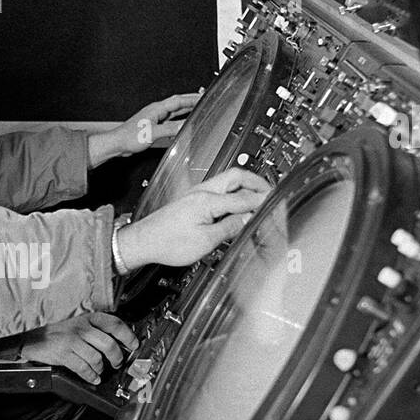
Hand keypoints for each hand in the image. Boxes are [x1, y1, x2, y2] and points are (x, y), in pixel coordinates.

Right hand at [17, 314, 137, 384]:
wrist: (33, 337)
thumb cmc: (57, 332)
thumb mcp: (77, 323)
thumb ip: (95, 329)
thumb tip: (118, 342)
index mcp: (88, 318)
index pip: (114, 323)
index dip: (127, 335)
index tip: (134, 344)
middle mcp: (81, 328)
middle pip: (109, 344)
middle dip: (116, 357)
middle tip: (117, 363)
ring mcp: (72, 341)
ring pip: (97, 358)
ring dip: (101, 368)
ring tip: (100, 371)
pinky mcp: (64, 354)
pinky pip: (83, 368)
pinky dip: (91, 376)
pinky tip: (92, 377)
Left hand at [87, 92, 201, 165]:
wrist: (118, 143)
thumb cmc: (129, 136)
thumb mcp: (153, 133)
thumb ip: (170, 129)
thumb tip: (184, 126)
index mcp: (157, 109)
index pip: (178, 100)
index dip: (192, 98)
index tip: (203, 97)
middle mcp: (156, 111)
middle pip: (177, 104)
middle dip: (191, 102)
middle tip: (203, 101)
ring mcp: (155, 119)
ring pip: (174, 112)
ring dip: (185, 111)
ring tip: (197, 110)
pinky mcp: (153, 127)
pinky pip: (170, 122)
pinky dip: (178, 121)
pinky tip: (182, 125)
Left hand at [116, 167, 270, 268]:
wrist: (143, 242)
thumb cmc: (167, 243)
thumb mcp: (205, 241)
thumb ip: (230, 227)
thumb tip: (249, 219)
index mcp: (207, 200)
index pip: (244, 198)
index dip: (263, 201)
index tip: (276, 203)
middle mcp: (201, 192)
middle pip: (236, 176)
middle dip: (257, 182)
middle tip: (270, 192)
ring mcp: (195, 194)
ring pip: (227, 181)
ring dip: (244, 187)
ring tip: (257, 199)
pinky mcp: (191, 200)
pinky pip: (218, 191)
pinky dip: (232, 195)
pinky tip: (236, 206)